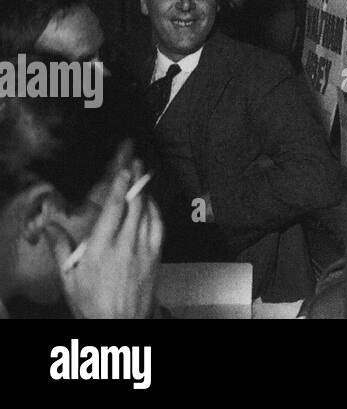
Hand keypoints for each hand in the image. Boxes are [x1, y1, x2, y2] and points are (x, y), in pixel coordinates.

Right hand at [44, 161, 162, 318]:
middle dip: (136, 180)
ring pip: (149, 212)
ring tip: (143, 175)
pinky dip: (156, 209)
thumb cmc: (93, 303)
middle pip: (135, 204)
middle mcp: (126, 245)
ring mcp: (144, 249)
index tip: (123, 168)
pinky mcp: (157, 254)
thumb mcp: (70, 278)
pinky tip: (151, 202)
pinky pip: (159, 224)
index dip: (120, 186)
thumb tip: (49, 227)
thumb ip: (62, 248)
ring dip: (146, 191)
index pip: (114, 209)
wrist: (122, 322)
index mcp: (101, 249)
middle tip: (136, 161)